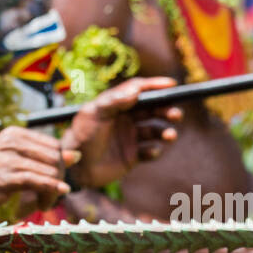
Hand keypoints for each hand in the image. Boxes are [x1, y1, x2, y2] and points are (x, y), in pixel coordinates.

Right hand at [0, 126, 71, 219]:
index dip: (57, 167)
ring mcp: (8, 158)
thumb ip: (41, 158)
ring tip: (42, 205)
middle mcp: (12, 142)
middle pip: (55, 158)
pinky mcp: (5, 177)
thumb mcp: (12, 163)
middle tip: (47, 198)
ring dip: (52, 192)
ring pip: (49, 171)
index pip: (54, 146)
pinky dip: (49, 193)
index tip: (50, 184)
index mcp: (14, 134)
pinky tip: (46, 203)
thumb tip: (75, 155)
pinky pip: (38, 182)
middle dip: (57, 180)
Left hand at [62, 76, 181, 188]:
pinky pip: (150, 151)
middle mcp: (125, 119)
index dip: (155, 85)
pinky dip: (154, 150)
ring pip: (155, 130)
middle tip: (176, 114)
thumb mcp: (94, 114)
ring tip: (169, 135)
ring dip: (165, 131)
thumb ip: (114, 101)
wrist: (76, 167)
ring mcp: (130, 137)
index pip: (138, 90)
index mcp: (116, 105)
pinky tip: (151, 151)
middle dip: (166, 110)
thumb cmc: (81, 136)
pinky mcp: (132, 156)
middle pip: (152, 110)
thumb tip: (136, 90)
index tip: (171, 84)